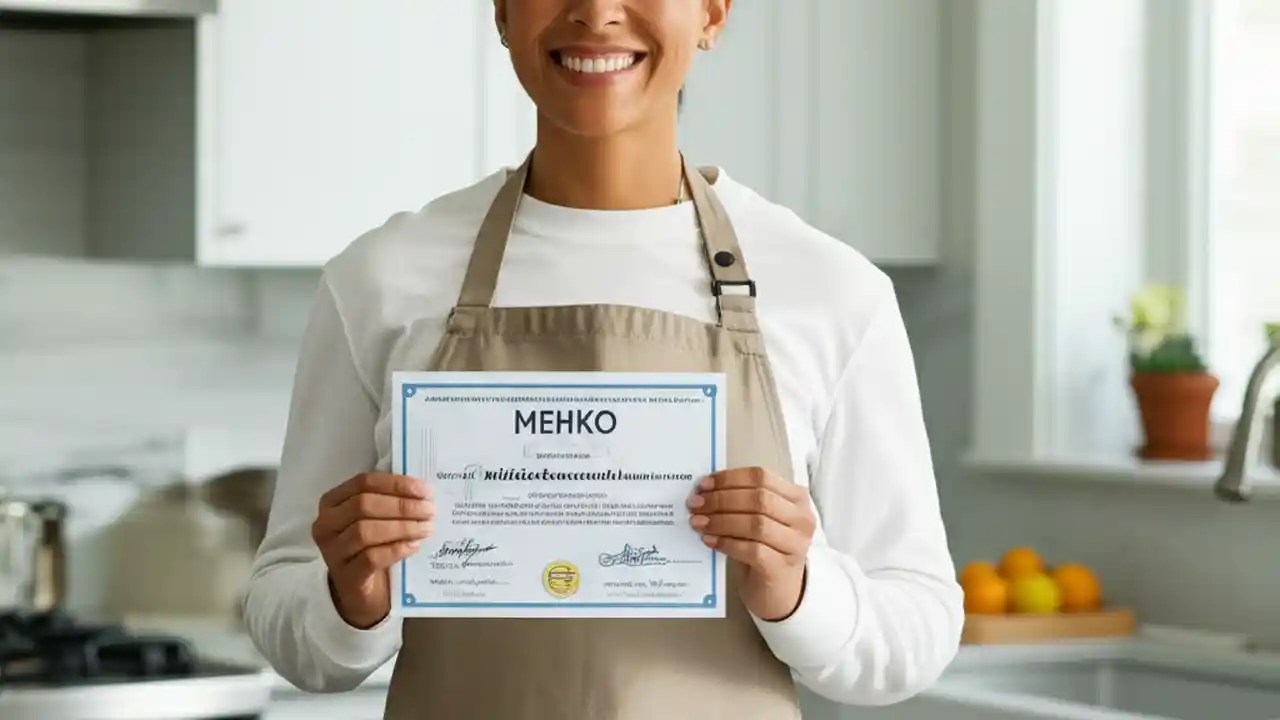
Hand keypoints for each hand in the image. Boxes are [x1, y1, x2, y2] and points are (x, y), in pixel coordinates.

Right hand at [312, 472, 433, 628]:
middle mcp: (326, 525)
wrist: (364, 593)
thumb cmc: (373, 546)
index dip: (396, 484)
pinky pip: (371, 558)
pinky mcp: (346, 577)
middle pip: (363, 505)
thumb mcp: (378, 519)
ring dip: (401, 527)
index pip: (363, 483)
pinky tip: (414, 545)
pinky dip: (396, 549)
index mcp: (332, 502)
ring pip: (365, 531)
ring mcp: (332, 552)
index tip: (425, 490)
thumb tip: (423, 490)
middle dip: (401, 505)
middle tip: (429, 510)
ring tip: (426, 528)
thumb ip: (392, 501)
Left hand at [688, 467, 815, 620]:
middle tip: (695, 504)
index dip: (729, 478)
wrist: (778, 591)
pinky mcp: (782, 567)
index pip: (761, 477)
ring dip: (721, 521)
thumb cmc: (765, 549)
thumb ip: (741, 502)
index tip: (703, 484)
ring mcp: (795, 544)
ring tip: (698, 522)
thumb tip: (704, 491)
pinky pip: (752, 550)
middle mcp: (801, 518)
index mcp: (796, 498)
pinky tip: (709, 540)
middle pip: (758, 499)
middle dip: (721, 499)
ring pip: (756, 524)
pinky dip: (727, 543)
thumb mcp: (759, 519)